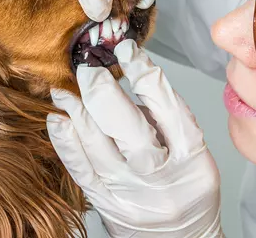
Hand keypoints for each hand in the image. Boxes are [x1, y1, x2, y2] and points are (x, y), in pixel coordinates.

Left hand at [46, 40, 222, 236]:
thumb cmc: (190, 192)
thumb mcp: (197, 154)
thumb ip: (168, 119)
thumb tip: (130, 75)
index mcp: (193, 159)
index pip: (167, 105)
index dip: (143, 71)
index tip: (126, 49)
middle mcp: (162, 178)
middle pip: (129, 127)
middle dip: (102, 91)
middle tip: (87, 68)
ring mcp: (131, 194)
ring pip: (98, 147)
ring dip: (77, 111)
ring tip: (64, 88)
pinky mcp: (106, 206)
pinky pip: (80, 171)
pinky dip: (66, 142)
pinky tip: (58, 119)